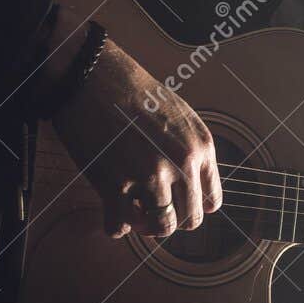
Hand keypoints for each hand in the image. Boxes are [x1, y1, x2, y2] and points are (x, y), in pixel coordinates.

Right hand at [47, 9, 220, 237]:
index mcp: (201, 146)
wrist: (92, 74)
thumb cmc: (131, 89)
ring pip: (160, 228)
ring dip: (147, 226)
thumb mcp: (180, 115)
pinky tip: (113, 214)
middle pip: (189, 220)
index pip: (211, 201)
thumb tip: (192, 186)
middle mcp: (181, 163)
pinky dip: (116, 227)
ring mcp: (148, 175)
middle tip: (153, 211)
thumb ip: (190, 150)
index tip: (179, 204)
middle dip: (172, 220)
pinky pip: (119, 228)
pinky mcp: (113, 182)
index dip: (194, 208)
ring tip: (135, 214)